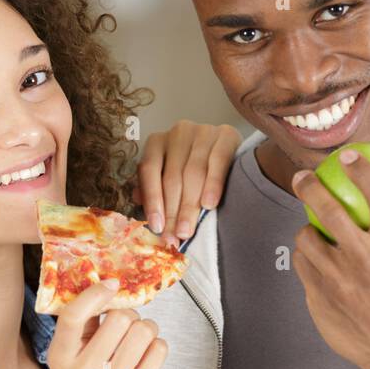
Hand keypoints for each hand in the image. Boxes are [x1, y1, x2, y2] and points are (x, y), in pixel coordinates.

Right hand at [47, 280, 168, 368]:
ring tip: (140, 343)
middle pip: (120, 318)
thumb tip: (103, 285)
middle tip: (128, 329)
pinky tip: (148, 359)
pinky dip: (158, 347)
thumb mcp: (71, 363)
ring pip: (144, 330)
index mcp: (60, 360)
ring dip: (148, 329)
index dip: (96, 294)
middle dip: (130, 316)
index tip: (113, 283)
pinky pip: (159, 349)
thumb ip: (82, 327)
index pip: (73, 316)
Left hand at [133, 121, 241, 247]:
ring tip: (187, 230)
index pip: (149, 170)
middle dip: (172, 211)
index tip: (157, 227)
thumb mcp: (171, 176)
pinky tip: (209, 204)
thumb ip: (153, 188)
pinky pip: (218, 162)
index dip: (152, 200)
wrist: (232, 153)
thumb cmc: (195, 171)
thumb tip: (137, 200)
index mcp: (157, 142)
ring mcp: (203, 131)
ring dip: (189, 206)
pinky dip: (213, 185)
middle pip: (172, 176)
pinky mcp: (226, 135)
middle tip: (174, 237)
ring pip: (193, 173)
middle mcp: (178, 132)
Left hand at [290, 154, 369, 368]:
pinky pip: (302, 267)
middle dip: (310, 186)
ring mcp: (340, 283)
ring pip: (307, 240)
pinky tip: (315, 259)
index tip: (346, 156)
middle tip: (303, 177)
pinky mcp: (321, 300)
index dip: (360, 169)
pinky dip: (306, 258)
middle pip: (330, 210)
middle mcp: (367, 262)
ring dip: (307, 230)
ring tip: (316, 232)